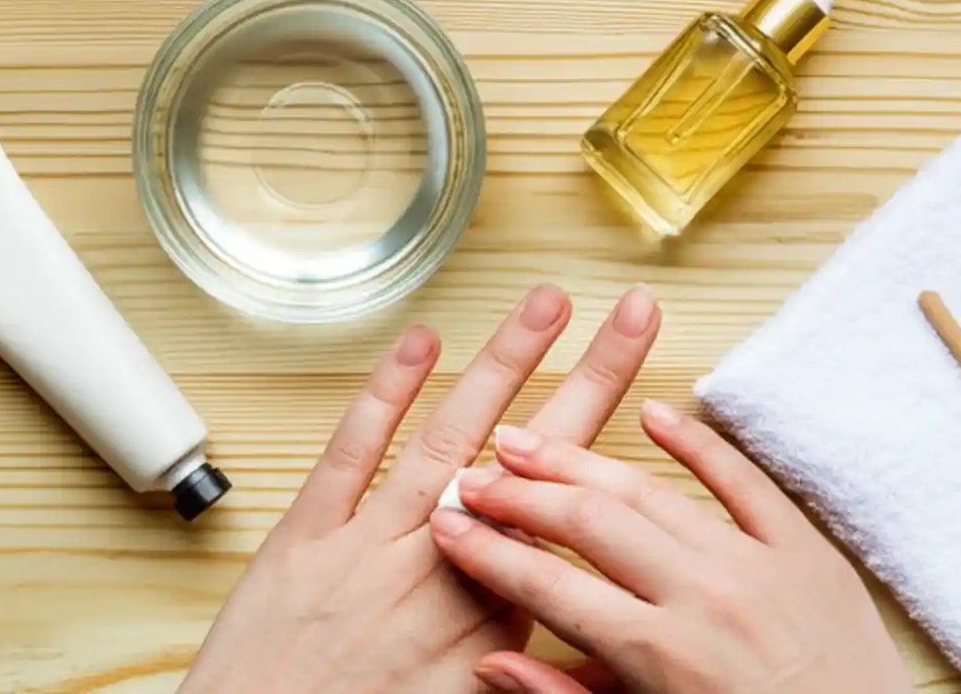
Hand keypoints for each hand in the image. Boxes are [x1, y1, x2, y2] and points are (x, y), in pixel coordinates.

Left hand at [179, 285, 660, 692]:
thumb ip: (532, 670)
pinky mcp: (305, 534)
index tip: (655, 401)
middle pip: (533, 457)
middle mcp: (442, 568)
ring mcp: (371, 544)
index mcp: (492, 616)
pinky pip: (351, 452)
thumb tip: (585, 628)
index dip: (618, 454)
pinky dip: (384, 394)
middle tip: (634, 317)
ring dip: (505, 363)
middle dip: (591, 379)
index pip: (571, 517)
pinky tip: (421, 342)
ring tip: (548, 304)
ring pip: (451, 438)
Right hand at [431, 401, 913, 693]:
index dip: (487, 553)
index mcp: (662, 657)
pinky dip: (696, 442)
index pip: (548, 587)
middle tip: (474, 475)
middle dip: (520, 495)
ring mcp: (759, 565)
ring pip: (649, 490)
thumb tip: (492, 663)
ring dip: (580, 462)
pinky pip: (744, 479)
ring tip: (528, 439)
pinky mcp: (806, 550)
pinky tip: (653, 411)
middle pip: (588, 523)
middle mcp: (705, 598)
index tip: (448, 525)